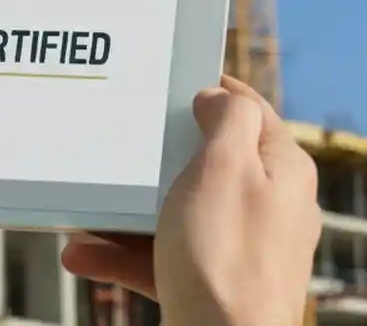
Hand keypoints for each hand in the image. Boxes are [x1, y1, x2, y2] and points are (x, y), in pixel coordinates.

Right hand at [61, 76, 320, 325]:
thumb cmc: (226, 259)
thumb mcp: (225, 166)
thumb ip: (228, 118)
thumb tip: (219, 97)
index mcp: (283, 170)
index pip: (251, 111)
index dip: (213, 90)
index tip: (172, 80)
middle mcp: (270, 207)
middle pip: (210, 164)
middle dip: (158, 157)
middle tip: (124, 142)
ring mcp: (244, 250)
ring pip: (181, 213)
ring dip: (130, 210)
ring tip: (87, 208)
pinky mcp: (216, 286)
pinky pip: (165, 257)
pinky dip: (126, 253)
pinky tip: (83, 252)